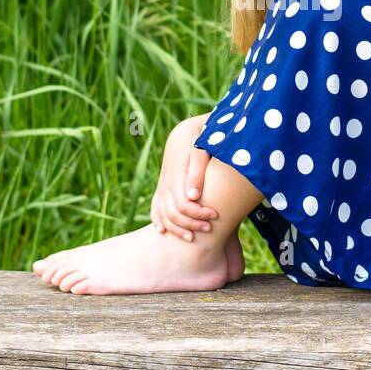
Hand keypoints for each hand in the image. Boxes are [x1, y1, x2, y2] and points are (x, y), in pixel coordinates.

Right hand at [150, 114, 218, 241]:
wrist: (186, 132)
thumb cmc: (199, 140)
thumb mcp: (200, 151)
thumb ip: (197, 173)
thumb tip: (193, 197)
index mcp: (176, 175)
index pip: (184, 205)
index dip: (199, 214)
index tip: (216, 215)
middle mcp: (166, 183)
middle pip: (173, 213)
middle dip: (191, 224)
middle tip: (209, 229)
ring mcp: (162, 186)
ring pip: (163, 214)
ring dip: (176, 228)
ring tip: (193, 237)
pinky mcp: (162, 187)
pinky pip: (155, 207)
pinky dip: (158, 220)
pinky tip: (162, 231)